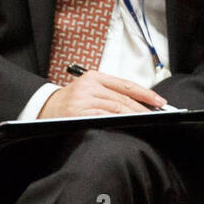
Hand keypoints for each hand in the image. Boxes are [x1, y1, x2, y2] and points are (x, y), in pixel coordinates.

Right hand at [38, 71, 166, 117]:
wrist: (43, 108)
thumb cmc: (70, 101)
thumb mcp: (89, 89)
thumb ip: (110, 93)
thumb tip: (138, 104)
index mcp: (95, 77)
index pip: (127, 85)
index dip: (146, 94)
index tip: (160, 101)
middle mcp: (90, 86)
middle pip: (123, 98)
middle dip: (143, 108)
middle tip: (157, 115)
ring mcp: (84, 100)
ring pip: (116, 109)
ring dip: (133, 117)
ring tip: (146, 122)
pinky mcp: (79, 113)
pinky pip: (104, 118)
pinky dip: (118, 123)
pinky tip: (127, 126)